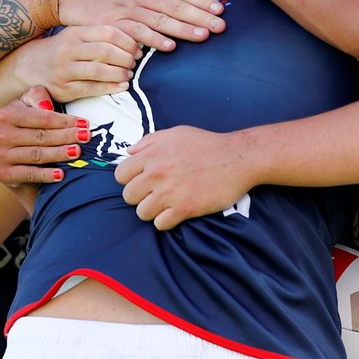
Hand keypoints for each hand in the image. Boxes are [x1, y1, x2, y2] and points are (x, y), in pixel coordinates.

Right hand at [0, 87, 82, 186]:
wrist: (7, 156)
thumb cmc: (25, 127)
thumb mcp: (28, 106)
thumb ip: (37, 96)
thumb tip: (47, 105)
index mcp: (6, 114)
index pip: (41, 117)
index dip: (64, 121)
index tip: (83, 124)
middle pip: (41, 136)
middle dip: (66, 136)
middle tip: (85, 137)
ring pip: (36, 154)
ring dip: (59, 153)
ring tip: (77, 152)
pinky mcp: (3, 174)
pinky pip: (29, 174)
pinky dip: (46, 174)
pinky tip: (61, 174)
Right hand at [11, 26, 136, 102]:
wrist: (29, 65)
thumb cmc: (61, 49)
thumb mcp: (76, 35)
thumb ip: (100, 36)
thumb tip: (134, 41)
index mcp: (74, 33)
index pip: (109, 33)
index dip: (128, 42)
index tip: (137, 49)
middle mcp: (68, 50)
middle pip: (106, 52)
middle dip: (126, 58)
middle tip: (134, 62)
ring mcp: (64, 70)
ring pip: (100, 71)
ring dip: (120, 74)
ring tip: (128, 74)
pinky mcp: (64, 89)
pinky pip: (92, 89)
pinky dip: (111, 87)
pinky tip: (122, 86)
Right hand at [58, 0, 226, 51]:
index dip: (201, 1)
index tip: (219, 8)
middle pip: (175, 7)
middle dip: (200, 17)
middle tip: (221, 26)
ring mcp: (126, 10)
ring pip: (159, 21)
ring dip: (182, 29)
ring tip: (203, 36)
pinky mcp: (113, 25)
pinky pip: (137, 34)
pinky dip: (153, 40)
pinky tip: (169, 46)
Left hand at [116, 126, 254, 229]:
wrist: (237, 158)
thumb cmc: (207, 144)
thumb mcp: (177, 133)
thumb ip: (150, 141)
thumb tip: (130, 152)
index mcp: (153, 154)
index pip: (120, 175)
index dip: (130, 179)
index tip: (143, 180)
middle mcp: (157, 173)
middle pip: (128, 196)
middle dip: (140, 196)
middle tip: (156, 193)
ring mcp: (170, 192)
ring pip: (142, 212)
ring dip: (153, 210)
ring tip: (167, 203)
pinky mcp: (185, 208)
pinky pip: (160, 224)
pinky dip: (167, 220)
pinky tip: (177, 210)